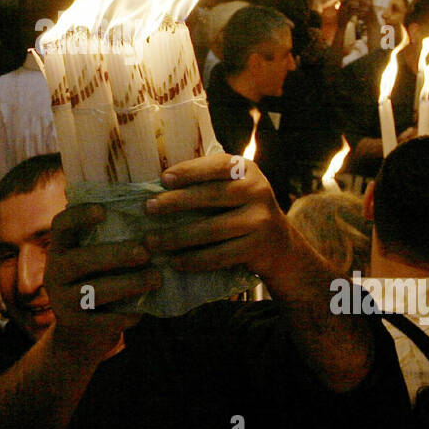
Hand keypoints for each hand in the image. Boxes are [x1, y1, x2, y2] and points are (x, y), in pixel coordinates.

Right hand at [45, 204, 157, 359]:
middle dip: (115, 255)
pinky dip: (126, 314)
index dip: (79, 216)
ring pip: (93, 291)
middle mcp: (54, 272)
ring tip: (156, 278)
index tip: (103, 211)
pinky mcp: (74, 326)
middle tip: (145, 252)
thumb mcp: (94, 258)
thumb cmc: (97, 282)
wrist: (80, 334)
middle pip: (80, 260)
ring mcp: (61, 301)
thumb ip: (110, 239)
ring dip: (128, 284)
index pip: (61, 225)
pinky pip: (103, 319)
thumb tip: (151, 214)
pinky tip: (144, 309)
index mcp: (60, 248)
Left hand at [142, 153, 294, 284]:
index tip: (163, 179)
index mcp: (247, 170)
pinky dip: (194, 260)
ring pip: (212, 229)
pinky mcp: (258, 247)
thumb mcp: (234, 187)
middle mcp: (258, 190)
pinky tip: (175, 262)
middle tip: (149, 209)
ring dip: (177, 237)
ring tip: (153, 241)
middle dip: (176, 202)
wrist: (280, 244)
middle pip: (211, 196)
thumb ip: (207, 182)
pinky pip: (220, 255)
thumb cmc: (242, 209)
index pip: (217, 166)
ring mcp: (260, 219)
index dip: (190, 171)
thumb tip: (160, 186)